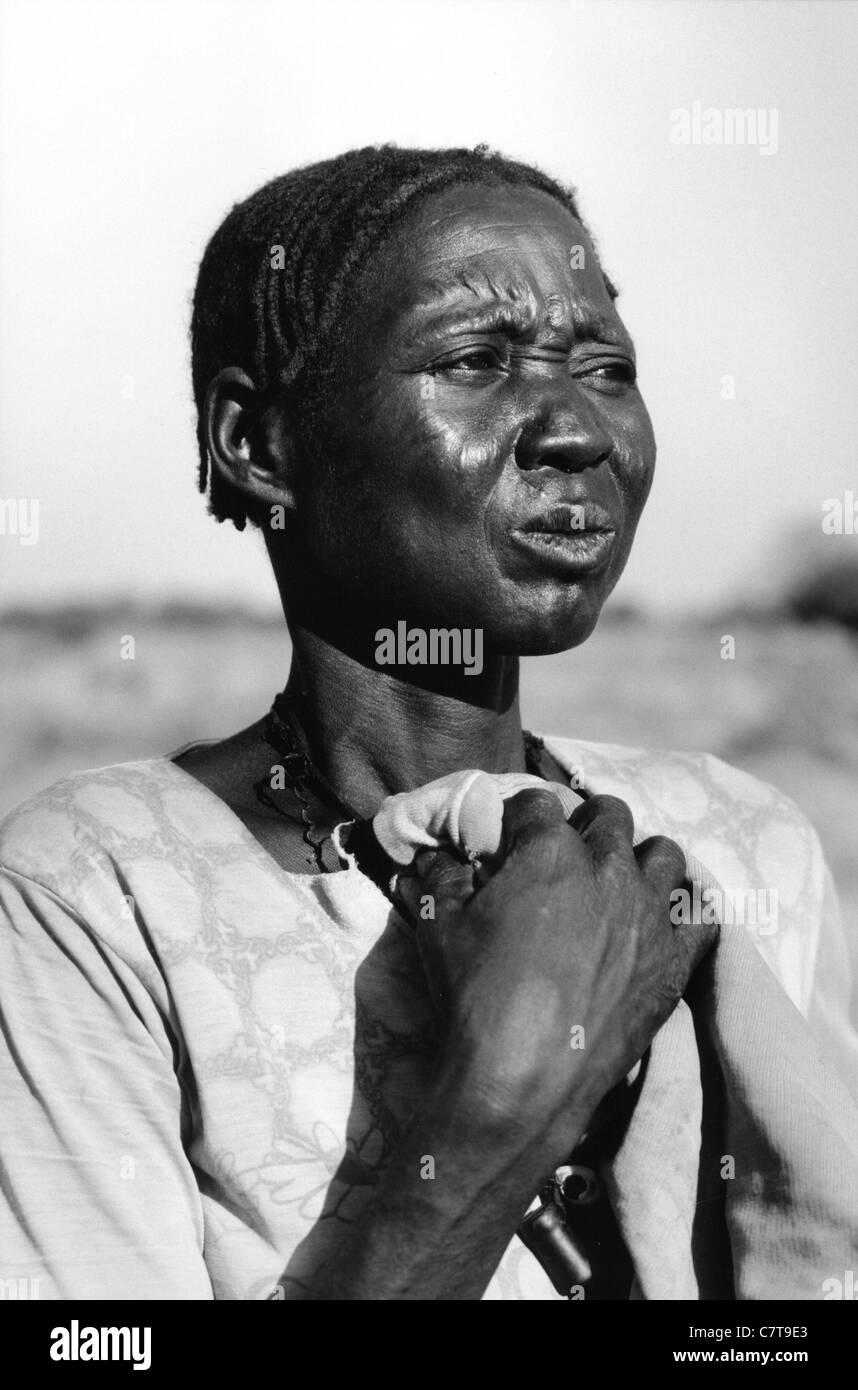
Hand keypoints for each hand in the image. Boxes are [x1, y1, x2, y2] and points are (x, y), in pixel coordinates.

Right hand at [396, 789, 716, 1164]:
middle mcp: (610, 870)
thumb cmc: (473, 998)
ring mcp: (650, 915)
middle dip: (584, 825)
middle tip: (562, 857)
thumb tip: (433, 854)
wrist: (521, 1081)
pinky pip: (703, 914)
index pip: (538, 803)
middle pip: (609, 814)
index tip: (508, 840)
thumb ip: (440, 877)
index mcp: (551, 852)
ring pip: (665, 853)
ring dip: (639, 858)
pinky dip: (684, 911)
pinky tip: (659, 922)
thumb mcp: (439, 926)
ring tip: (615, 884)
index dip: (518, 819)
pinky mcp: (675, 961)